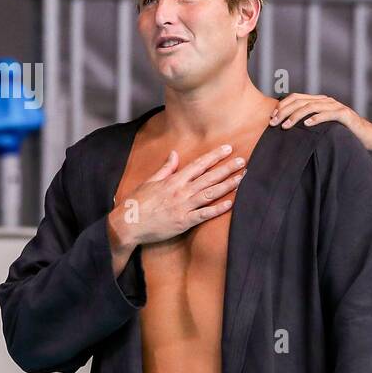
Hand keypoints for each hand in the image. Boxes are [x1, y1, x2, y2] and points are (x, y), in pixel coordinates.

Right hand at [110, 146, 244, 247]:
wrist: (128, 224)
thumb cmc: (138, 202)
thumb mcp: (150, 181)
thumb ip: (166, 168)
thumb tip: (174, 154)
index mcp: (173, 180)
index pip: (198, 165)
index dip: (214, 156)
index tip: (228, 148)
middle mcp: (180, 191)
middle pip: (208, 177)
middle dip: (227, 168)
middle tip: (243, 161)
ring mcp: (183, 207)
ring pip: (210, 193)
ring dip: (227, 185)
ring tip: (242, 178)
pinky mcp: (183, 222)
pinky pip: (204, 214)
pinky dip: (217, 209)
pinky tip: (231, 203)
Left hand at [270, 93, 371, 149]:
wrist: (368, 137)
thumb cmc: (344, 134)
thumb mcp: (324, 128)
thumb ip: (310, 123)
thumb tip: (289, 128)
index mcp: (320, 101)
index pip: (296, 98)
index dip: (282, 106)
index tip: (272, 118)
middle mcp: (326, 101)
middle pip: (300, 101)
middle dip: (284, 111)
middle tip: (273, 123)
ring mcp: (336, 106)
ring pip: (311, 106)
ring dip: (296, 116)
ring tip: (286, 126)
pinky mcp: (344, 115)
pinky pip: (327, 115)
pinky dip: (315, 119)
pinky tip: (306, 125)